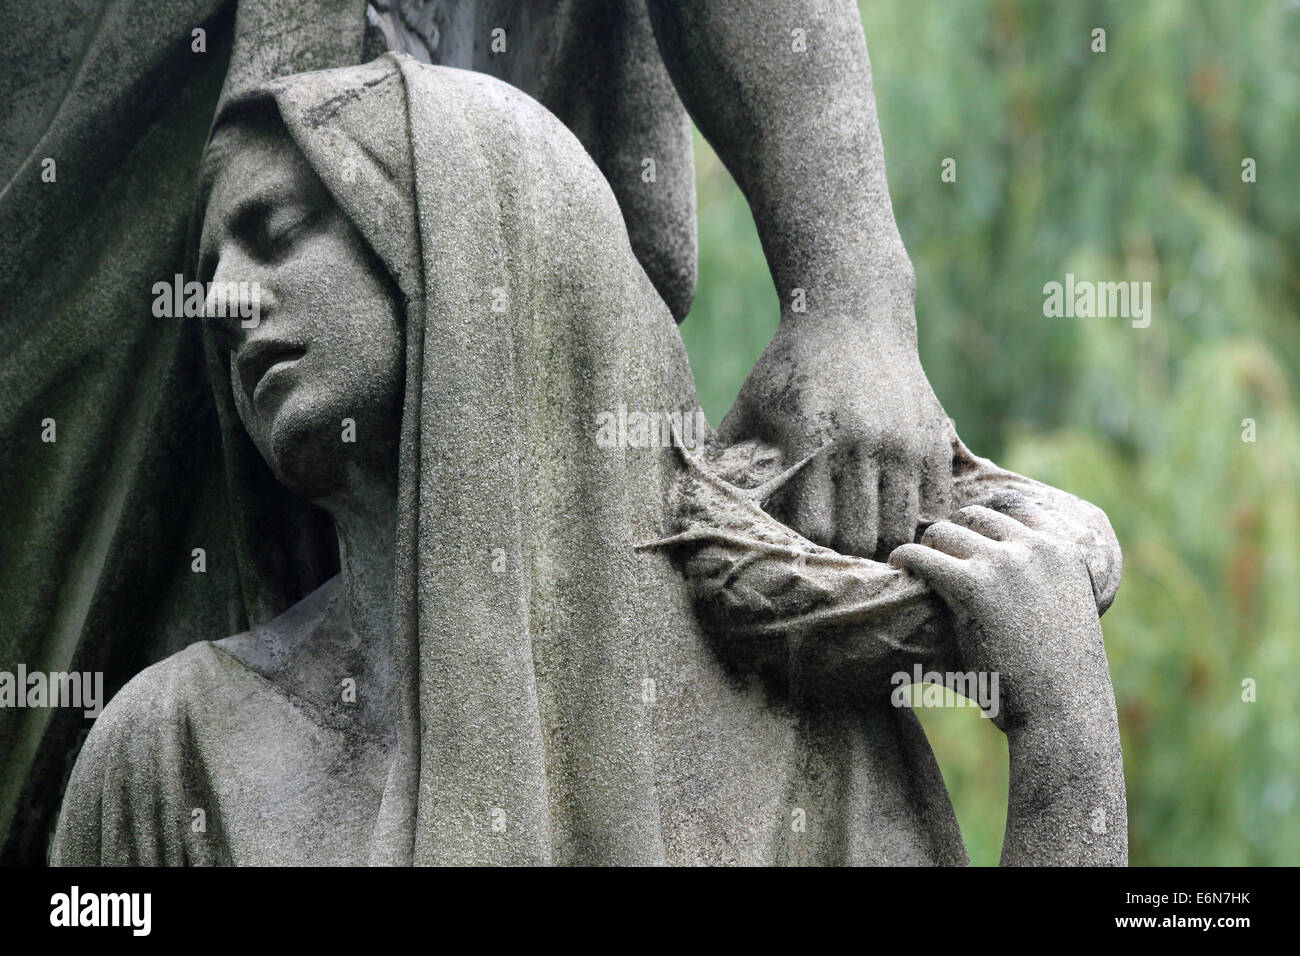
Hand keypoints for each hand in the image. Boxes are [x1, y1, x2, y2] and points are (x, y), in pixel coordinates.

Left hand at [718, 317, 953, 559]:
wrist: (852, 313)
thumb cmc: (790, 365)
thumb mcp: (751, 403)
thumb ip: (724, 453)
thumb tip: (689, 499)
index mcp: (812, 439)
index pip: (815, 526)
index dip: (807, 544)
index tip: (800, 544)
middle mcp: (862, 443)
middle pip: (860, 535)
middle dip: (845, 551)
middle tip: (834, 550)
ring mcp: (903, 441)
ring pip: (901, 527)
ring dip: (883, 540)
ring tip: (866, 537)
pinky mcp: (934, 437)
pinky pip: (934, 504)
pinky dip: (918, 519)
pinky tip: (896, 512)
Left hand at [888, 504, 1112, 732]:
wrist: (1062, 713)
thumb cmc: (1060, 679)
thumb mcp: (1066, 616)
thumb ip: (1042, 584)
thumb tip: (1009, 580)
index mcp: (1064, 550)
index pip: (1014, 507)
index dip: (982, 522)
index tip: (963, 541)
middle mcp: (1036, 548)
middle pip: (974, 517)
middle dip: (951, 537)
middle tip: (934, 561)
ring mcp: (1003, 563)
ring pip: (944, 532)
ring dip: (926, 550)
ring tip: (915, 570)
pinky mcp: (971, 585)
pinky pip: (921, 555)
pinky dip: (904, 560)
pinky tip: (897, 572)